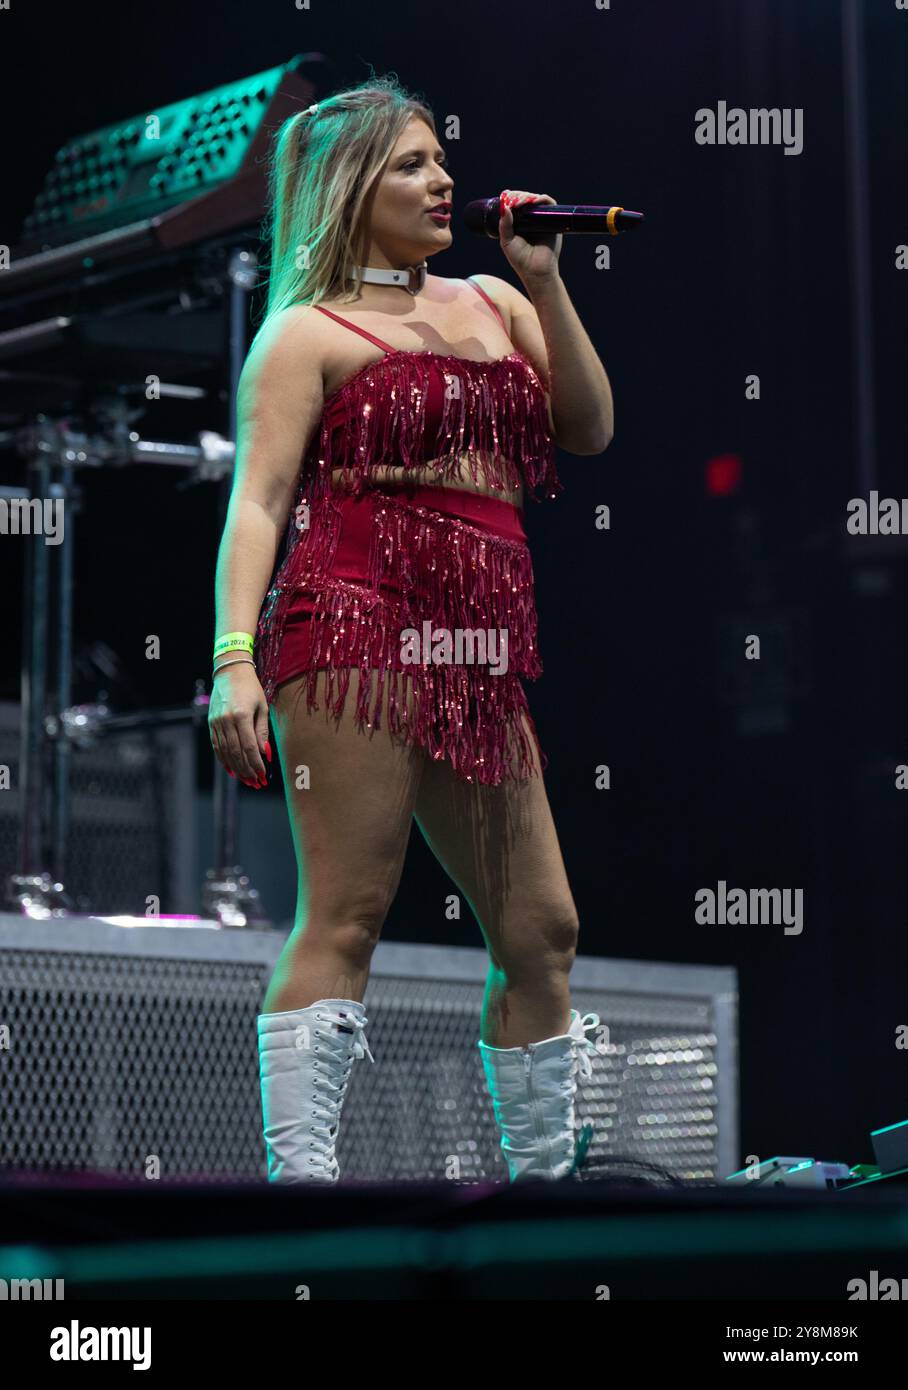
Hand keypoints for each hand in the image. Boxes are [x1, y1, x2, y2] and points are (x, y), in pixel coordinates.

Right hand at [208, 663, 270, 788]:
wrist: (230, 672)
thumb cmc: (251, 689)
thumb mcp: (262, 708)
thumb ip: (262, 732)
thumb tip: (265, 754)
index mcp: (241, 715)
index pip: (249, 747)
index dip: (256, 764)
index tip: (263, 775)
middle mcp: (226, 720)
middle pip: (236, 753)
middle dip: (247, 770)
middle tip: (256, 783)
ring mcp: (216, 723)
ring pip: (225, 752)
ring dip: (236, 769)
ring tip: (246, 780)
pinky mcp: (211, 724)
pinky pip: (217, 746)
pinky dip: (224, 760)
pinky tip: (232, 770)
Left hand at [498, 189, 561, 283]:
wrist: (536, 272)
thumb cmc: (521, 260)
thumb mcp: (507, 241)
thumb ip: (504, 225)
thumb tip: (504, 206)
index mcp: (519, 223)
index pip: (515, 204)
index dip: (511, 198)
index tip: (505, 198)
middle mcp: (531, 219)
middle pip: (526, 199)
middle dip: (518, 196)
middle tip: (513, 202)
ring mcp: (542, 219)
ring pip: (536, 199)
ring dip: (528, 196)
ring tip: (521, 203)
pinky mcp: (553, 221)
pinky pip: (550, 204)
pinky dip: (542, 199)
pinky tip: (534, 202)